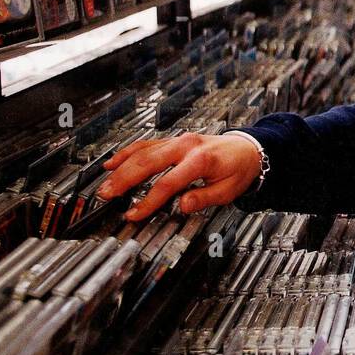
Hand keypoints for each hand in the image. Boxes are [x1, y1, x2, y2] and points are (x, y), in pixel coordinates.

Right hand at [98, 133, 262, 220]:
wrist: (248, 149)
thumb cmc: (239, 169)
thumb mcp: (228, 190)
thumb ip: (203, 198)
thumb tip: (181, 206)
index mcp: (201, 160)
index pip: (167, 183)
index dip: (149, 201)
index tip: (134, 214)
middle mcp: (186, 146)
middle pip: (148, 162)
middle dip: (125, 180)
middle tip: (107, 195)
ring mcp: (179, 141)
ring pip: (143, 150)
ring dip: (121, 167)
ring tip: (105, 184)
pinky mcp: (174, 141)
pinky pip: (146, 144)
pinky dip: (128, 152)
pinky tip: (113, 162)